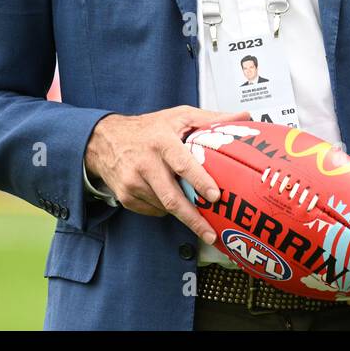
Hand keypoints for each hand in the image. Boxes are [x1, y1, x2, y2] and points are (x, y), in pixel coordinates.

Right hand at [84, 106, 248, 244]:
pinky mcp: (125, 196)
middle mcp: (145, 163)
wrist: (104, 140)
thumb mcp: (179, 116)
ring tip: (197, 213)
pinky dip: (166, 208)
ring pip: (165, 206)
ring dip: (182, 211)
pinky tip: (168, 196)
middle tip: (212, 234)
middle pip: (172, 198)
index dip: (199, 181)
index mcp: (162, 142)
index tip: (215, 196)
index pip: (183, 164)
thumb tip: (245, 117)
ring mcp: (133, 182)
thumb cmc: (149, 127)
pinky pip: (153, 210)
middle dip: (194, 219)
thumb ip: (212, 118)